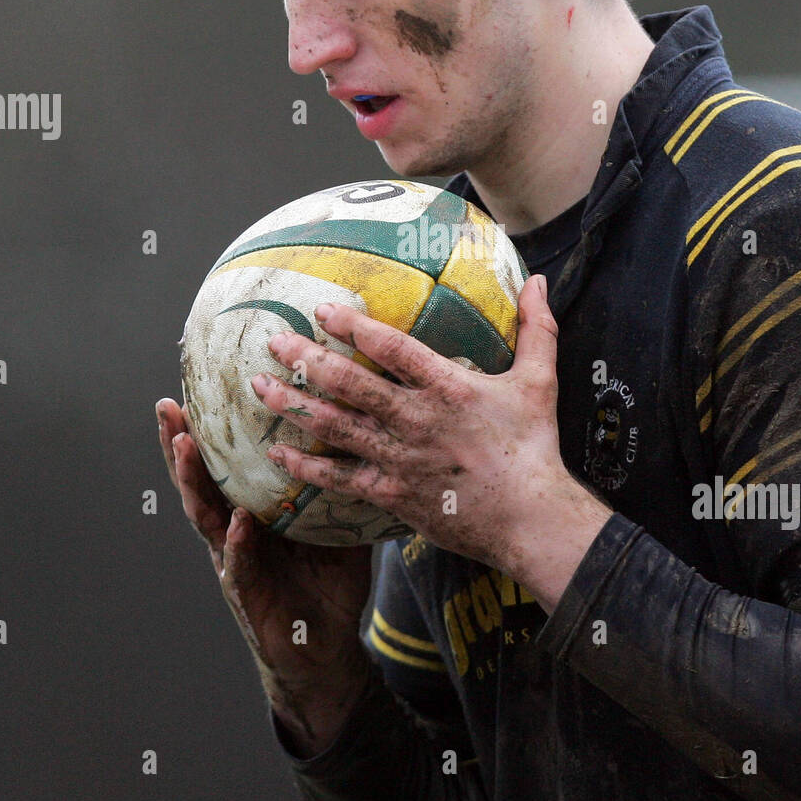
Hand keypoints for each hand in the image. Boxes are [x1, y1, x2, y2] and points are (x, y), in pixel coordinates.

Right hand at [155, 398, 372, 752]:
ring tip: (183, 448)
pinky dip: (237, 544)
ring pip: (205, 517)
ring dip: (192, 483)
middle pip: (200, 482)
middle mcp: (233, 532)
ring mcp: (234, 563)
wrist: (326, 651)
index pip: (223, 465)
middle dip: (178, 445)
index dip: (205, 431)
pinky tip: (236, 523)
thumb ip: (338, 489)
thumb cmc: (328, 585)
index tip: (191, 391)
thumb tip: (365, 437)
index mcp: (251, 511)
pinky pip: (239, 565)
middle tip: (167, 408)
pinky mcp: (248, 595)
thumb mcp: (336, 527)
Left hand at [250, 274, 599, 575]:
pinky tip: (278, 455)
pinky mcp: (390, 493)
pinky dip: (306, 467)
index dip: (353, 327)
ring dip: (295, 406)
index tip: (323, 309)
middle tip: (273, 342)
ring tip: (261, 387)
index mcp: (446, 387)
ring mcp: (398, 458)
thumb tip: (539, 281)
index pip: (392, 349)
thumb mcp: (539, 380)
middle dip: (307, 360)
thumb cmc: (534, 448)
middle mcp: (414, 419)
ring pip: (336, 427)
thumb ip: (537, 327)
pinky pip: (339, 478)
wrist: (529, 519)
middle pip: (349, 385)